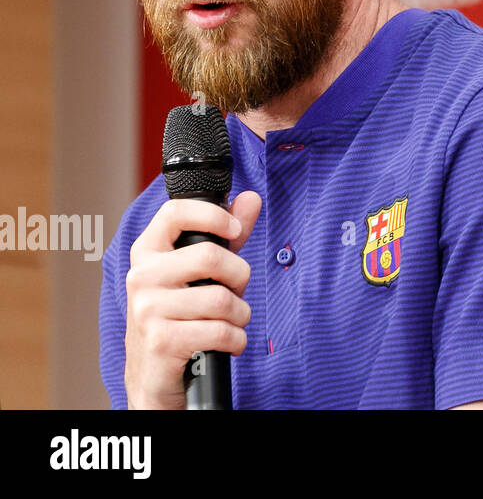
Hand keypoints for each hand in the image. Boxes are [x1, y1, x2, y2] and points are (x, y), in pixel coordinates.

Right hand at [123, 190, 260, 408]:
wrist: (153, 373)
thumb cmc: (182, 314)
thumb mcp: (201, 271)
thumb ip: (227, 236)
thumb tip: (251, 198)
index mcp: (148, 252)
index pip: (175, 212)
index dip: (212, 215)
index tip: (234, 230)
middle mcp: (141, 277)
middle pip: (211, 257)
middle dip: (239, 277)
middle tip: (235, 292)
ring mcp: (148, 310)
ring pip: (222, 300)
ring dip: (240, 314)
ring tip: (229, 321)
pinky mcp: (161, 341)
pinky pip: (222, 332)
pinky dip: (236, 340)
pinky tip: (227, 343)